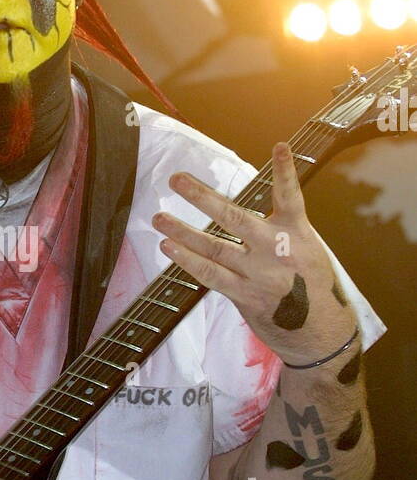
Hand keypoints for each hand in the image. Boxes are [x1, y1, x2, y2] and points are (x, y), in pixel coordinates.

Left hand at [151, 142, 357, 362]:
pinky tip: (169, 247)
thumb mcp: (308, 250)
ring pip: (214, 247)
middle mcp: (276, 249)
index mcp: (297, 233)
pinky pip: (210, 275)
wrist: (319, 333)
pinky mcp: (244, 295)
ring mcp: (258, 273)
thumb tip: (243, 214)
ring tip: (159, 217)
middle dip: (202, 197)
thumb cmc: (311, 286)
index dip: (285, 171)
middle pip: (234, 218)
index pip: (290, 196)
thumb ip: (281, 230)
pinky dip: (188, 260)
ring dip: (183, 231)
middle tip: (176, 179)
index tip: (279, 147)